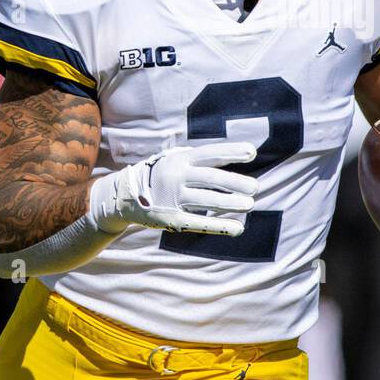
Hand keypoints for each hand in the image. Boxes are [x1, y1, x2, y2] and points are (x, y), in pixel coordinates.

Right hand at [99, 141, 258, 235]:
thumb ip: (198, 157)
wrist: (125, 195)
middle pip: (212, 178)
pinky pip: (199, 223)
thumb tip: (232, 154)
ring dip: (231, 203)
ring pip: (208, 200)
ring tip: (249, 204)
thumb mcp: (173, 158)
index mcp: (180, 159)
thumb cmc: (160, 173)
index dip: (232, 152)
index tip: (251, 152)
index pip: (210, 153)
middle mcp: (176, 176)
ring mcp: (173, 198)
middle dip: (236, 182)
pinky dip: (220, 225)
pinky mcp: (172, 219)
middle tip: (254, 187)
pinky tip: (238, 228)